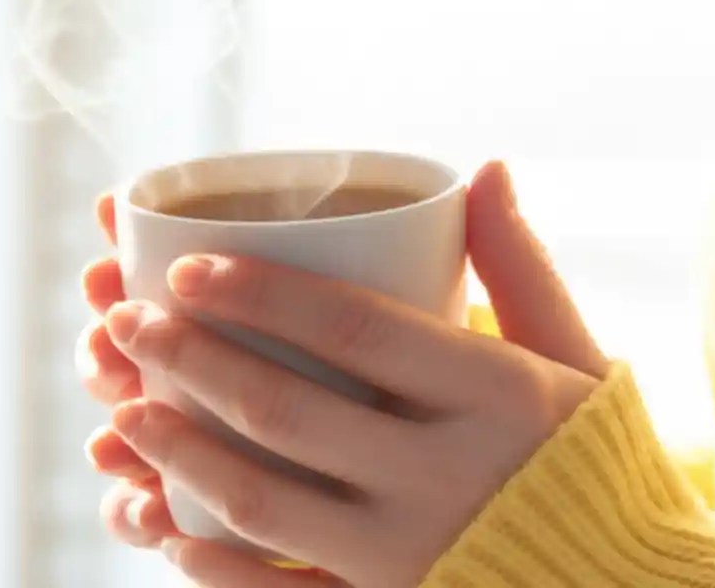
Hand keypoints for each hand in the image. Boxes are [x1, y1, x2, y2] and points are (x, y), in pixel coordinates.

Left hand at [77, 161, 609, 586]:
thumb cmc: (595, 458)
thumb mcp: (578, 359)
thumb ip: (524, 267)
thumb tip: (484, 167)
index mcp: (494, 395)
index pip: (354, 328)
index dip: (258, 294)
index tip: (186, 268)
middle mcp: (446, 475)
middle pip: (286, 410)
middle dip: (188, 360)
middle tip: (123, 320)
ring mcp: (410, 555)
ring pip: (262, 501)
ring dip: (176, 451)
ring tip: (119, 407)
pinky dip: (204, 561)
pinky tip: (155, 520)